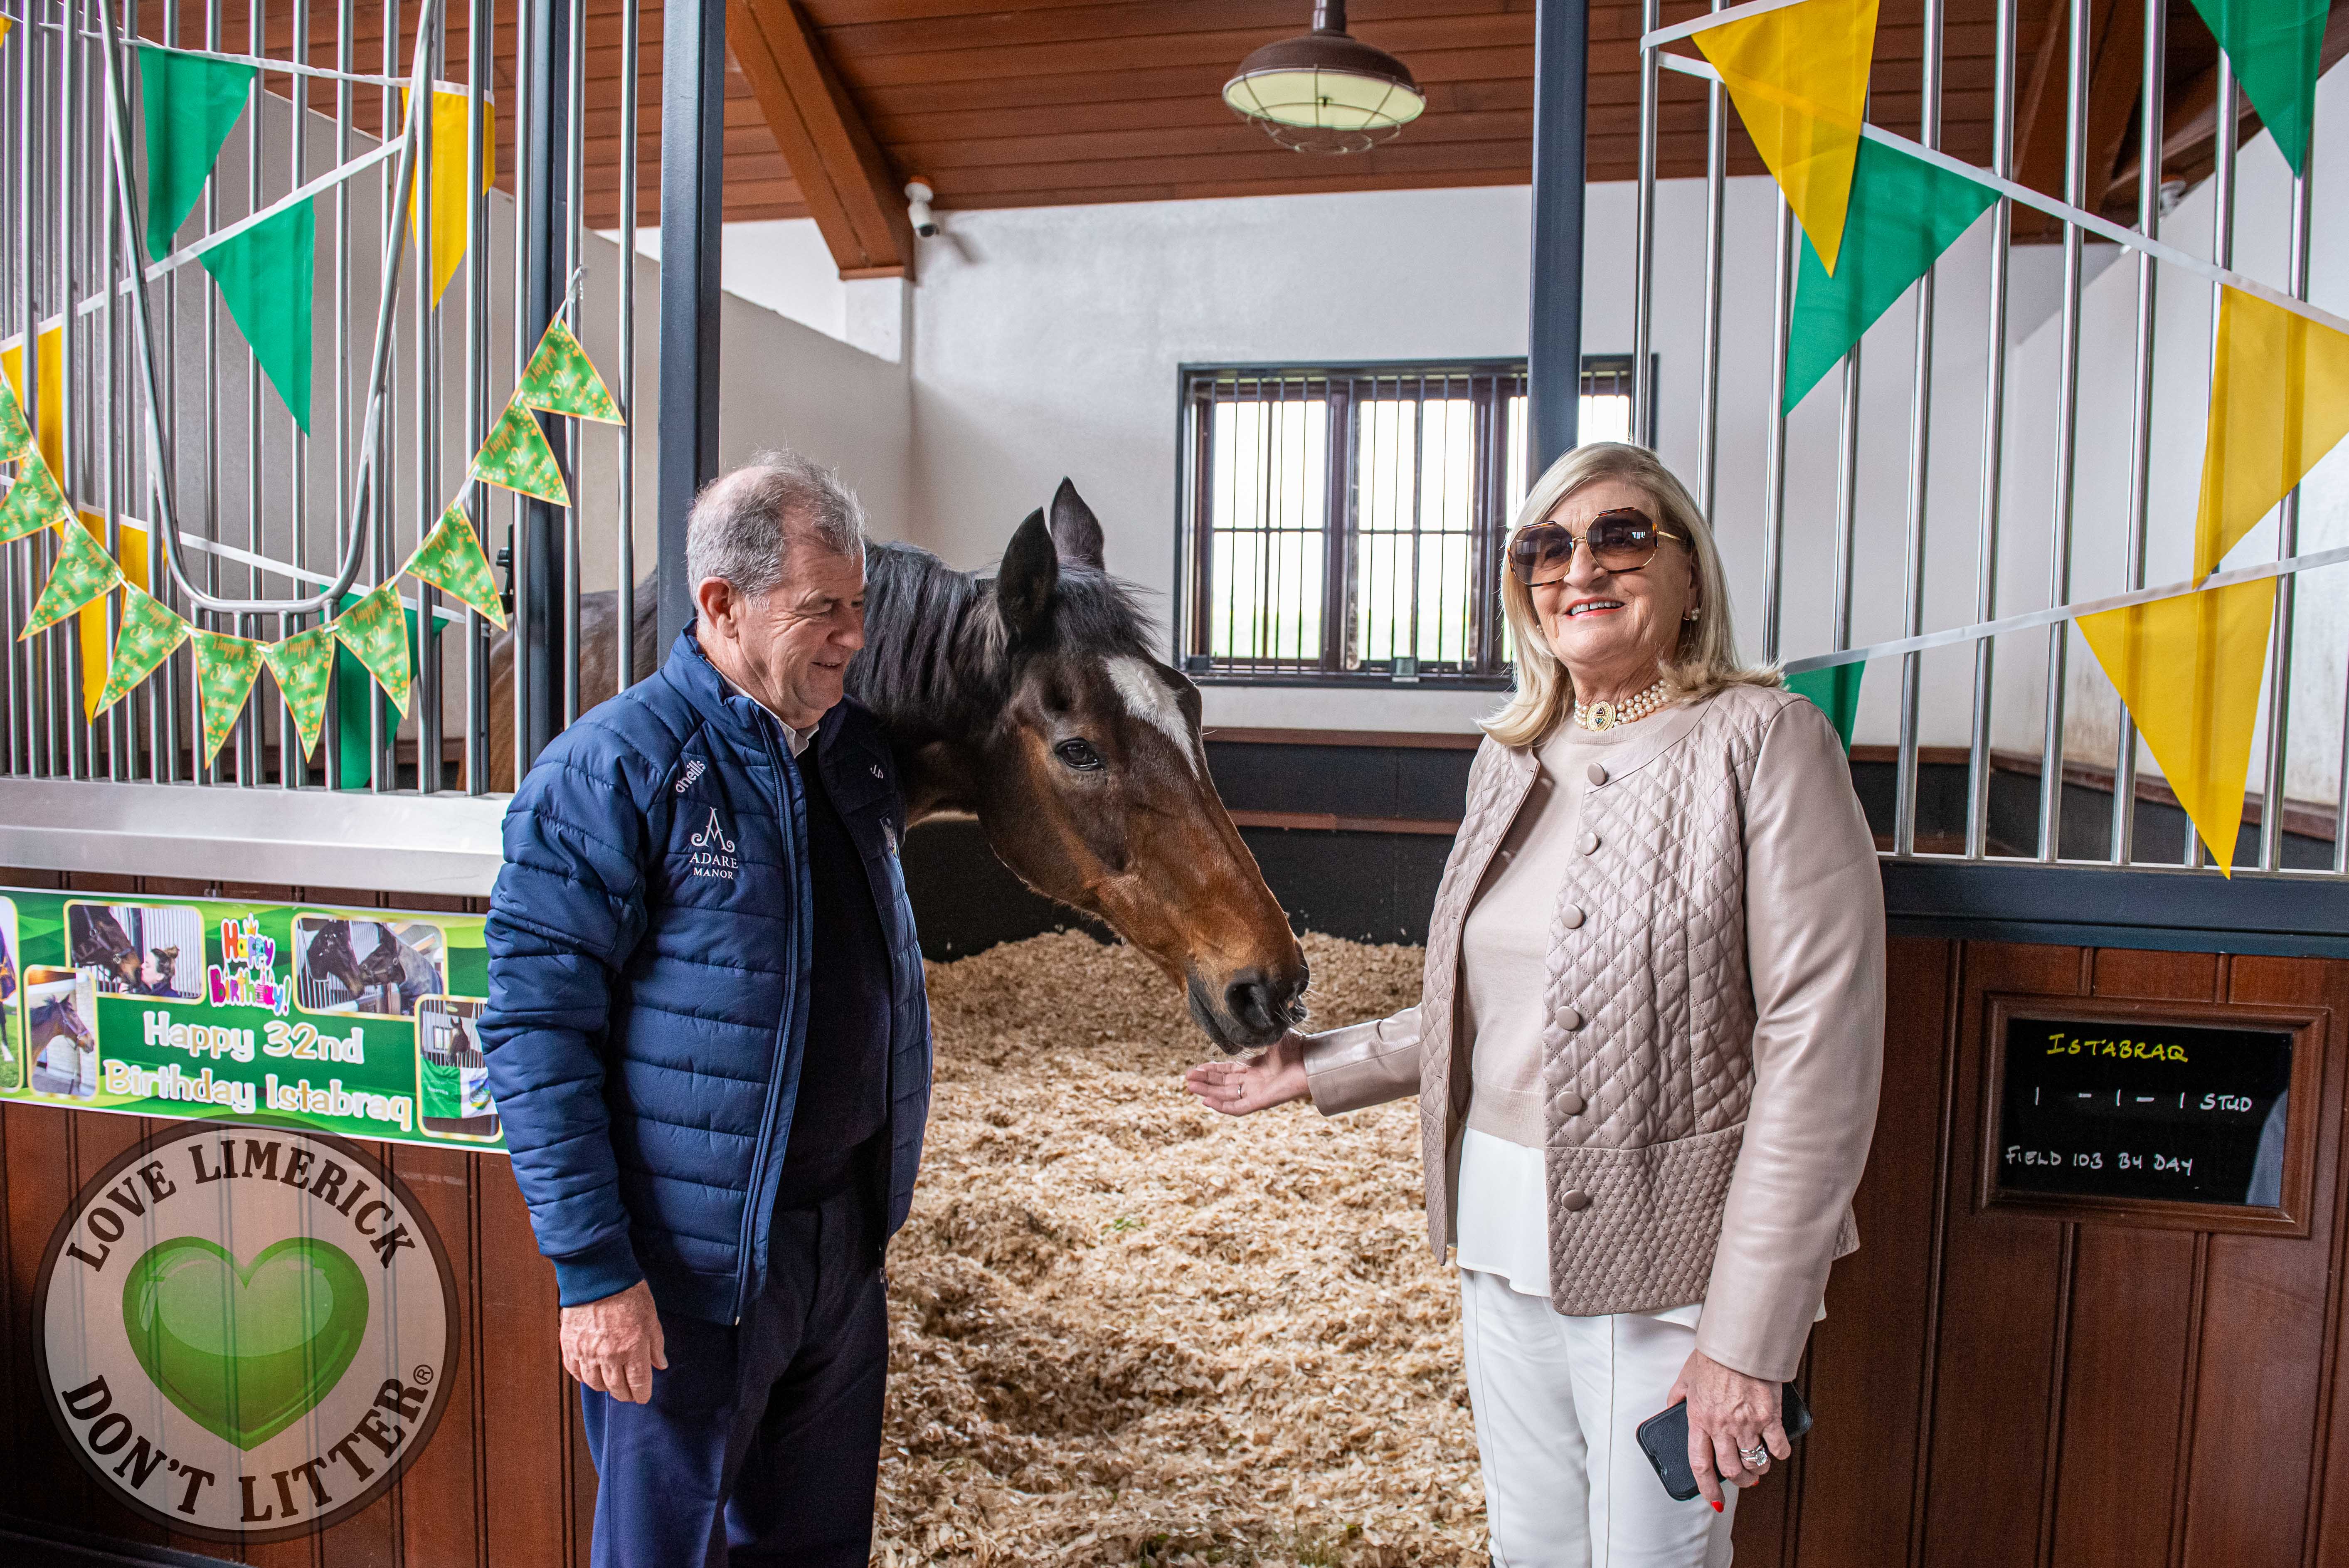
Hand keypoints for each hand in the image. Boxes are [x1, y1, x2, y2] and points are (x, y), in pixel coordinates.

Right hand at [560, 1280, 667, 1403]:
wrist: (598, 1277)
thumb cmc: (628, 1294)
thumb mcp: (651, 1318)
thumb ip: (656, 1345)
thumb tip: (661, 1365)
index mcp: (632, 1349)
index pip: (638, 1384)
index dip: (641, 1394)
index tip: (643, 1397)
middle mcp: (609, 1356)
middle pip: (617, 1388)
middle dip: (625, 1394)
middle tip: (629, 1394)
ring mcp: (587, 1352)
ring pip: (595, 1384)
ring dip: (605, 1388)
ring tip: (611, 1385)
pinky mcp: (570, 1346)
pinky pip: (575, 1371)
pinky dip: (583, 1377)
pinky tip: (590, 1375)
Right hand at [1184, 1030, 1308, 1115]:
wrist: (1313, 1059)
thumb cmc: (1298, 1047)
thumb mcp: (1270, 1035)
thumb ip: (1255, 1031)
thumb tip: (1240, 1018)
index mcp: (1257, 1067)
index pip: (1229, 1071)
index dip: (1212, 1070)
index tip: (1197, 1067)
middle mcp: (1255, 1081)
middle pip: (1224, 1083)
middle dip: (1205, 1080)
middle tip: (1187, 1077)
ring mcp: (1258, 1092)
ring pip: (1227, 1095)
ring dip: (1208, 1091)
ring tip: (1189, 1086)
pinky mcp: (1262, 1102)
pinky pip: (1237, 1107)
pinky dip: (1221, 1105)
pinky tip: (1205, 1100)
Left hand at [1667, 1348, 1790, 1508]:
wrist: (1739, 1342)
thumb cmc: (1713, 1356)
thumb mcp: (1686, 1376)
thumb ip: (1678, 1395)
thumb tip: (1670, 1405)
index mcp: (1699, 1419)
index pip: (1700, 1465)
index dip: (1707, 1489)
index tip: (1714, 1500)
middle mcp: (1721, 1427)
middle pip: (1731, 1469)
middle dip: (1739, 1480)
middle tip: (1744, 1479)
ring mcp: (1746, 1424)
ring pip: (1754, 1463)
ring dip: (1758, 1470)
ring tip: (1759, 1466)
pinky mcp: (1769, 1417)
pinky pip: (1777, 1448)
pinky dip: (1778, 1454)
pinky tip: (1777, 1450)